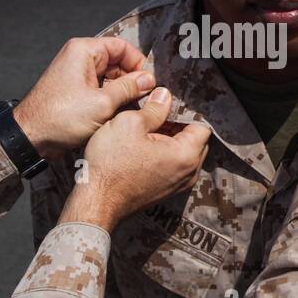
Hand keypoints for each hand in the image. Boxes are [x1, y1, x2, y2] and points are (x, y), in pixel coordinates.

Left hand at [14, 36, 153, 156]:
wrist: (31, 137)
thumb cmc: (59, 117)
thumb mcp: (102, 103)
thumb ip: (128, 88)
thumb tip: (148, 80)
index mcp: (84, 51)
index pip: (121, 46)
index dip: (138, 63)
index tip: (148, 81)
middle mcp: (79, 59)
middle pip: (117, 62)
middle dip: (131, 80)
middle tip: (144, 98)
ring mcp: (76, 75)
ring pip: (110, 78)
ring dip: (122, 93)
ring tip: (132, 109)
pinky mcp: (75, 92)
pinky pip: (100, 90)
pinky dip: (111, 100)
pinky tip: (118, 115)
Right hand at [61, 88, 211, 229]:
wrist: (96, 201)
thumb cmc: (111, 164)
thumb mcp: (129, 123)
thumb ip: (154, 108)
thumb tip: (165, 96)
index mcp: (186, 155)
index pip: (202, 125)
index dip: (186, 110)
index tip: (168, 103)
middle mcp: (189, 173)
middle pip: (196, 140)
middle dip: (179, 124)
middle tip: (157, 114)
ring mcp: (178, 185)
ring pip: (184, 153)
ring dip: (170, 139)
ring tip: (147, 129)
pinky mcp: (166, 191)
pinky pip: (174, 166)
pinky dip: (164, 153)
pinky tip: (143, 146)